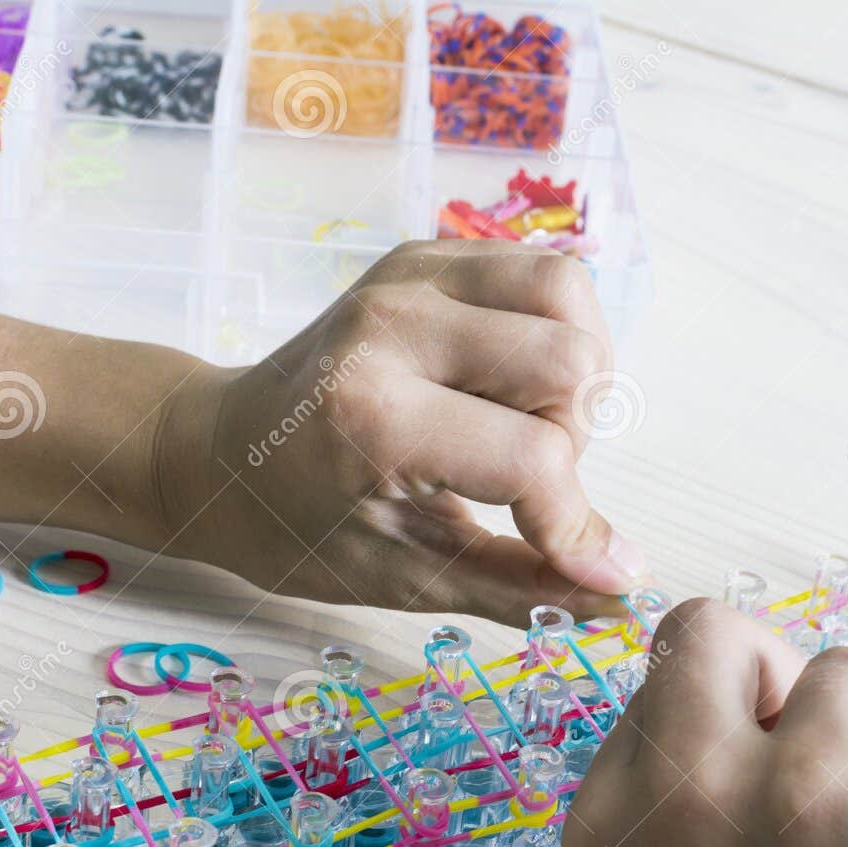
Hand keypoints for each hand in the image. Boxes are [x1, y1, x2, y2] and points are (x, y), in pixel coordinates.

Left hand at [149, 240, 646, 624]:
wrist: (222, 453)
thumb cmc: (303, 527)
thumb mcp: (406, 577)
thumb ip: (522, 586)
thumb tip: (625, 589)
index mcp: (374, 417)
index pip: (534, 457)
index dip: (575, 524)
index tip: (584, 561)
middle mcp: (391, 327)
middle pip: (569, 360)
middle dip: (573, 435)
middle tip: (523, 478)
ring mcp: (408, 277)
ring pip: (566, 294)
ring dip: (574, 370)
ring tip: (526, 423)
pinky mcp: (423, 256)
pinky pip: (538, 272)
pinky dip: (552, 329)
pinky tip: (509, 383)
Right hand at [563, 599, 847, 846]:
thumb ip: (682, 808)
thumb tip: (755, 713)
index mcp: (614, 826)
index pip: (667, 666)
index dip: (729, 709)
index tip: (762, 753)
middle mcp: (689, 795)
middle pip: (729, 634)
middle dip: (783, 679)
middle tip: (825, 754)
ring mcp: (808, 798)